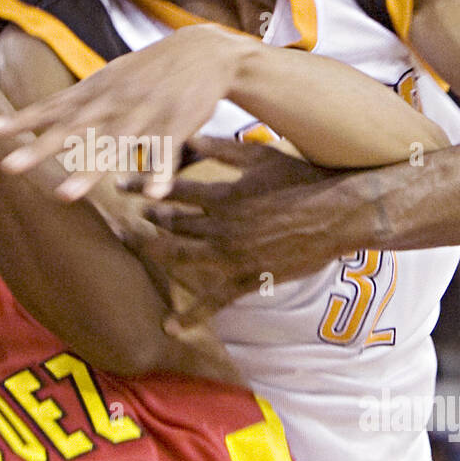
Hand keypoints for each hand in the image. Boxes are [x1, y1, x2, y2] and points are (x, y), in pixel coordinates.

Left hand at [0, 24, 254, 200]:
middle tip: (9, 166)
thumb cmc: (148, 71)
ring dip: (91, 169)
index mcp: (96, 92)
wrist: (204, 50)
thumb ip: (75, 101)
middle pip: (73, 128)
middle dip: (40, 148)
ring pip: (114, 143)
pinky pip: (166, 151)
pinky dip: (160, 172)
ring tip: (66, 196)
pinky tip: (153, 194)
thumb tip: (35, 117)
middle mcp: (114, 101)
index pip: (52, 106)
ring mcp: (145, 112)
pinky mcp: (177, 123)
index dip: (21, 120)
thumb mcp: (108, 79)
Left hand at [129, 135, 357, 330]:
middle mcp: (221, 227)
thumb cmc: (301, 178)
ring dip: (156, 252)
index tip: (120, 184)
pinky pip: (217, 301)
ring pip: (182, 258)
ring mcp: (234, 257)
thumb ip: (219, 148)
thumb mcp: (260, 155)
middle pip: (170, 224)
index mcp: (222, 195)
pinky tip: (171, 326)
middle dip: (144, 220)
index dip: (140, 186)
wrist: (340, 213)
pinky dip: (193, 314)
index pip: (168, 190)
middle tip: (124, 219)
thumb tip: (185, 134)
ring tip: (139, 247)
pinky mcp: (250, 279)